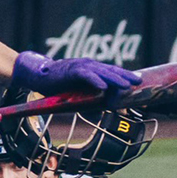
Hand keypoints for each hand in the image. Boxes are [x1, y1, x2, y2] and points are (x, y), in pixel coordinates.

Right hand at [11, 50, 139, 100]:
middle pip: (110, 70)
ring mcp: (80, 67)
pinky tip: (104, 86)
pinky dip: (95, 80)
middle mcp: (88, 66)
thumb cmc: (58, 85)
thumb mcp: (77, 94)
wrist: (38, 76)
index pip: (112, 72)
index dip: (125, 76)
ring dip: (114, 79)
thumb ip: (89, 99)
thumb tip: (100, 111)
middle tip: (138, 82)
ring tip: (126, 86)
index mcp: (92, 70)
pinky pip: (86, 75)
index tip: (138, 81)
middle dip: (125, 76)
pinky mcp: (71, 70)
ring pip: (101, 72)